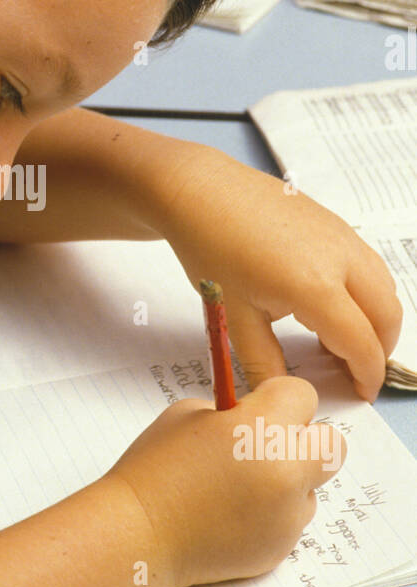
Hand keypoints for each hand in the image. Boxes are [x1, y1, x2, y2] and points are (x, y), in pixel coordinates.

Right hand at [111, 376, 345, 586]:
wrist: (136, 535)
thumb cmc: (153, 470)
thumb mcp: (187, 415)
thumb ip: (234, 412)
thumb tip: (258, 418)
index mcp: (261, 430)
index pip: (303, 396)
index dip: (279, 399)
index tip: (259, 407)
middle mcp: (285, 473)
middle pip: (332, 444)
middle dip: (305, 440)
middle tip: (268, 445)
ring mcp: (286, 516)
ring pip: (312, 486)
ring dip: (288, 481)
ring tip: (239, 487)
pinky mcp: (280, 548)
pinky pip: (292, 520)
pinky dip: (271, 514)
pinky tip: (231, 514)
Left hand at [155, 146, 402, 401]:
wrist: (200, 192)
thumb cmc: (211, 250)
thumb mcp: (235, 317)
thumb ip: (263, 362)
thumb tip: (280, 392)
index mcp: (316, 287)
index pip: (361, 342)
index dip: (367, 374)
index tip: (362, 393)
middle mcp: (340, 258)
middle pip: (387, 315)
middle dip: (380, 350)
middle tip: (357, 373)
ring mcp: (341, 236)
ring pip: (384, 287)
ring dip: (377, 320)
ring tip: (342, 342)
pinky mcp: (335, 223)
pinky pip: (369, 265)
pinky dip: (367, 293)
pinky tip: (332, 306)